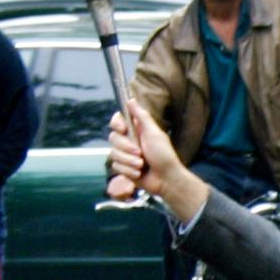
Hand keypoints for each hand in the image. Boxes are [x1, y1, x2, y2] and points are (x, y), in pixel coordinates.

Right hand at [107, 105, 204, 219]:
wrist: (166, 179)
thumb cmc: (164, 155)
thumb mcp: (154, 133)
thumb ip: (142, 116)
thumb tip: (131, 99)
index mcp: (136, 130)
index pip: (117, 121)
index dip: (117, 124)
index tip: (123, 129)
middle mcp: (129, 141)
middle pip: (113, 138)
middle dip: (127, 148)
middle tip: (141, 153)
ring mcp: (125, 154)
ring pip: (113, 154)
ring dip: (129, 161)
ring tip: (142, 166)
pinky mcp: (123, 167)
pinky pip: (116, 166)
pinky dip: (128, 171)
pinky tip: (139, 174)